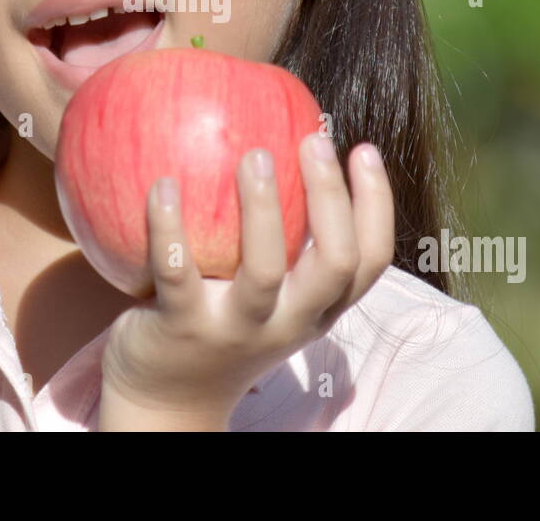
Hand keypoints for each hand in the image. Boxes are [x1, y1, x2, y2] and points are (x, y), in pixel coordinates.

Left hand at [100, 132, 395, 425]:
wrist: (167, 400)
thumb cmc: (220, 323)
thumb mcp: (265, 294)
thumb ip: (280, 238)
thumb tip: (276, 140)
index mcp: (315, 310)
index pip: (369, 261)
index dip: (376, 205)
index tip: (363, 150)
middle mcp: (287, 322)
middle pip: (333, 263)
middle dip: (331, 198)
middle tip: (314, 139)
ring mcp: (236, 330)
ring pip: (265, 272)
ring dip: (262, 209)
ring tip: (252, 154)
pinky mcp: (182, 330)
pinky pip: (177, 273)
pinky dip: (169, 227)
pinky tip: (162, 184)